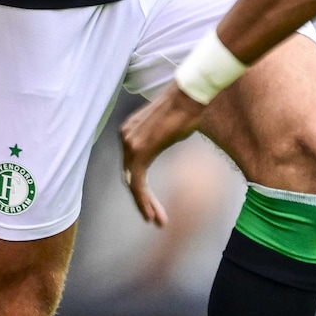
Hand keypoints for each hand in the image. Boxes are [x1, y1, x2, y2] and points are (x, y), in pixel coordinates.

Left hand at [119, 86, 207, 223]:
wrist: (190, 95)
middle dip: (142, 199)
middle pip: (131, 176)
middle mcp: (125, 137)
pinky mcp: (139, 150)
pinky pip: (138, 182)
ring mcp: (130, 143)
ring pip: (134, 182)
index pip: (132, 166)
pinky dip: (144, 200)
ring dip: (145, 204)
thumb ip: (160, 140)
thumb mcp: (169, 128)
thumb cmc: (187, 109)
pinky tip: (153, 213)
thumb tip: (165, 143)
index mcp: (130, 131)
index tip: (150, 202)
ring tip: (157, 219)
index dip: (140, 186)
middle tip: (154, 218)